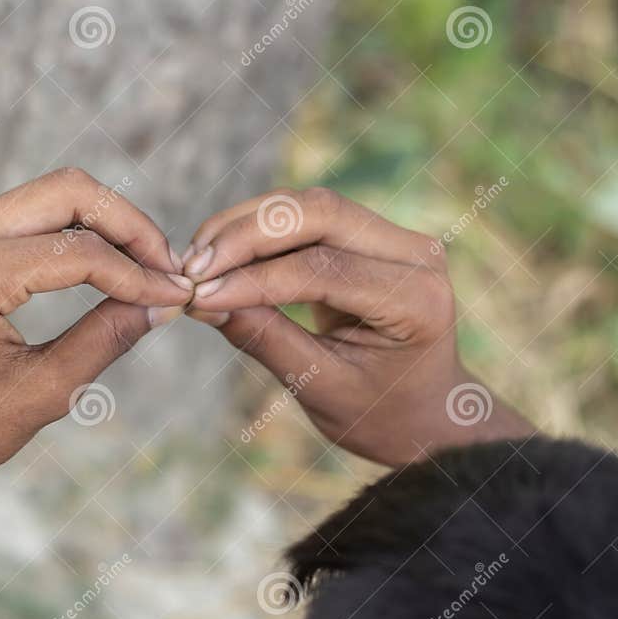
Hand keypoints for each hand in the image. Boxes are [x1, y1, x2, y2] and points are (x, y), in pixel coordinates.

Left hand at [0, 168, 191, 618]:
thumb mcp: (40, 393)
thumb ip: (106, 338)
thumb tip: (161, 304)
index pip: (82, 252)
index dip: (140, 273)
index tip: (178, 296)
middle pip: (70, 190)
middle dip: (129, 224)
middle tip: (166, 266)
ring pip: (50, 196)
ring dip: (103, 225)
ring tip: (143, 268)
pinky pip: (26, 220)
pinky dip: (71, 235)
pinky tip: (102, 268)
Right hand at [185, 187, 531, 465]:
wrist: (425, 412)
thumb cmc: (379, 414)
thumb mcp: (321, 388)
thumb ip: (265, 339)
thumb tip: (200, 302)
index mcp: (416, 300)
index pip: (324, 268)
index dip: (254, 278)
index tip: (196, 294)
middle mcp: (416, 254)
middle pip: (320, 212)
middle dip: (246, 233)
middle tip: (192, 264)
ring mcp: (397, 238)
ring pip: (310, 204)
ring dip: (246, 225)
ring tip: (197, 257)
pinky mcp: (373, 234)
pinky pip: (310, 216)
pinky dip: (260, 230)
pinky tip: (221, 252)